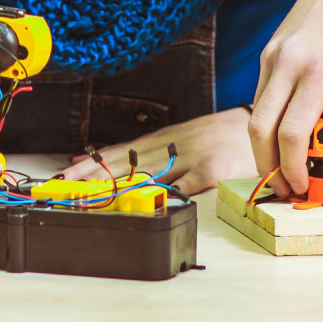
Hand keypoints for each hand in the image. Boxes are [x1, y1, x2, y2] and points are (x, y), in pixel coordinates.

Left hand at [59, 107, 258, 196]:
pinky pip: (194, 179)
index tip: (66, 174)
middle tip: (67, 184)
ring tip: (98, 193)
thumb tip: (105, 160)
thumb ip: (146, 150)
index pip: (118, 152)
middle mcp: (171, 145)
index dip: (91, 163)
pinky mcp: (216, 166)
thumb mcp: (177, 137)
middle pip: (127, 161)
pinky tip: (158, 198)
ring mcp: (193, 155)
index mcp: (161, 140)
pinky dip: (177, 188)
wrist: (255, 123)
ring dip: (124, 182)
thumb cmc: (215, 136)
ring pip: (153, 170)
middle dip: (95, 174)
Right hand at [248, 0, 322, 191]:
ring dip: (265, 146)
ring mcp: (272, 57)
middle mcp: (287, 65)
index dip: (292, 168)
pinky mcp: (268, 53)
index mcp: (318, 73)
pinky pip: (260, 96)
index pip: (291, 134)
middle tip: (285, 187)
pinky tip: (289, 133)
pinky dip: (269, 121)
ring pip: (254, 114)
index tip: (302, 188)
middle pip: (259, 130)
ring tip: (287, 166)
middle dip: (267, 166)